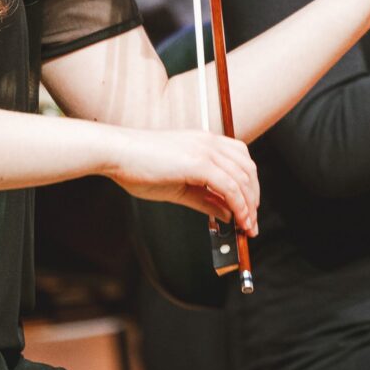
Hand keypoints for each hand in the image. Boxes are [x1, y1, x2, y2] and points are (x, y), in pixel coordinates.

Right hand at [105, 127, 260, 234]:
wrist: (116, 153)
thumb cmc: (139, 166)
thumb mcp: (179, 187)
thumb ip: (205, 199)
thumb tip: (227, 214)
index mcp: (205, 142)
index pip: (241, 160)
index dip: (250, 184)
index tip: (249, 207)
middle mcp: (209, 142)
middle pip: (248, 169)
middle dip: (253, 198)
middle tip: (251, 222)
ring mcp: (205, 150)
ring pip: (242, 179)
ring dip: (248, 206)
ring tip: (247, 226)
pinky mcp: (199, 163)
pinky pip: (229, 187)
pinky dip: (238, 206)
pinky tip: (238, 220)